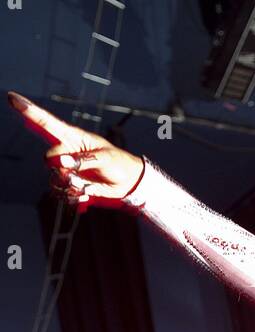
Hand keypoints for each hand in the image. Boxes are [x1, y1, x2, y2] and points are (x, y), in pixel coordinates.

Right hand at [8, 91, 143, 208]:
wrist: (128, 182)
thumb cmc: (118, 163)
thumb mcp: (105, 158)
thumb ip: (83, 160)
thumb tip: (62, 163)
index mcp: (72, 137)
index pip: (47, 122)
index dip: (29, 110)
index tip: (12, 97)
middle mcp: (65, 152)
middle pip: (49, 160)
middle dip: (61, 169)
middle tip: (79, 172)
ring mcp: (67, 169)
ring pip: (54, 179)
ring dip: (68, 185)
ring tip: (86, 185)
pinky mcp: (71, 184)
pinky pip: (62, 193)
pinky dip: (73, 196)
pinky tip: (86, 194)